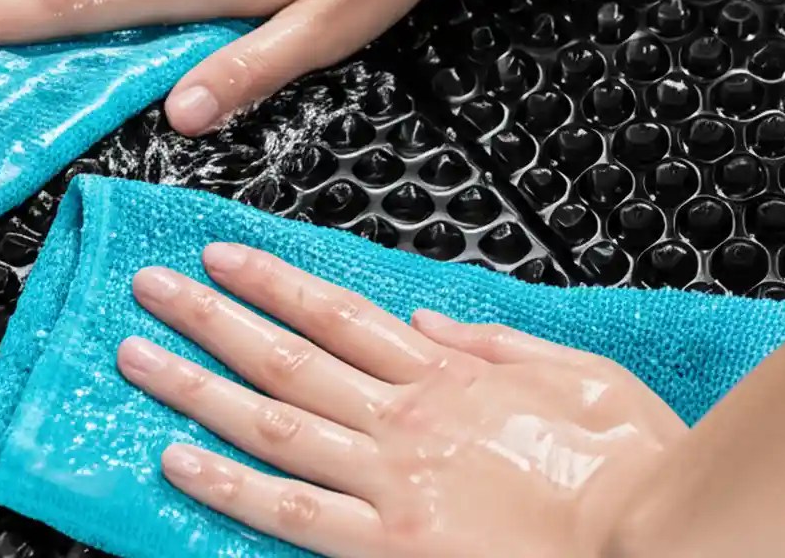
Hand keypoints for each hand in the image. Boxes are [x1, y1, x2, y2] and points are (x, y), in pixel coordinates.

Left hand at [118, 243, 687, 556]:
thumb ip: (492, 341)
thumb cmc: (623, 464)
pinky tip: (177, 460)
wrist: (647, 542)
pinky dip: (229, 484)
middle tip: (151, 288)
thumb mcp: (574, 370)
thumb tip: (423, 318)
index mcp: (446, 376)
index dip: (272, 281)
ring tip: (137, 357)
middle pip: (284, 357)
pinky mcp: (386, 548)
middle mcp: (402, 420)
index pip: (336, 313)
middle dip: (211, 317)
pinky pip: (289, 511)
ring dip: (197, 385)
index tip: (221, 257)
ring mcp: (387, 483)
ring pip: (270, 423)